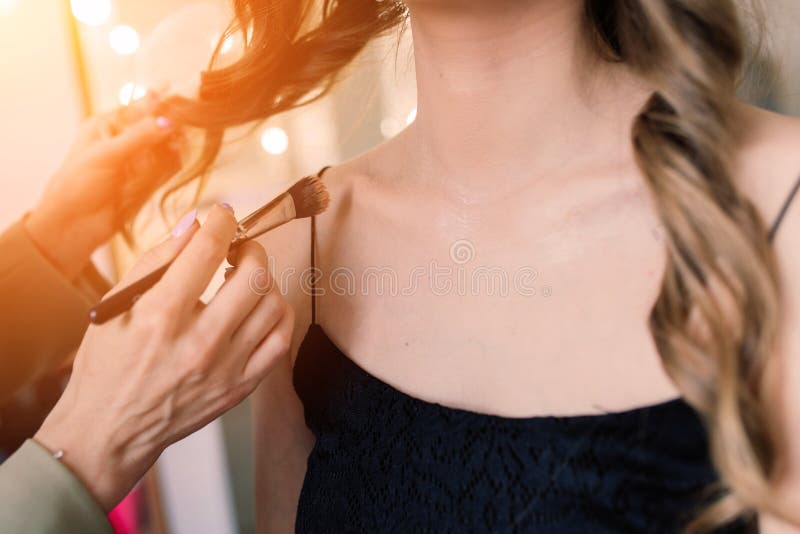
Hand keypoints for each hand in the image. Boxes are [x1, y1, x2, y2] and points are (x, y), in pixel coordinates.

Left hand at [25, 95, 182, 279]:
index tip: (182, 110)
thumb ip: (139, 136)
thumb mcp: (107, 154)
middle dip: (168, 134)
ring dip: (166, 154)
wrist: (74, 226)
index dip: (162, 107)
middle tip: (174, 141)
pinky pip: (169, 168)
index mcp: (108, 124)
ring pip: (168, 147)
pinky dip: (169, 170)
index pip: (142, 107)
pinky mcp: (149, 179)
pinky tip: (158, 177)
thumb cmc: (78, 185)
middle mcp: (125, 139)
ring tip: (150, 168)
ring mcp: (138, 160)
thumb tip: (168, 120)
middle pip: (160, 126)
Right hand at [33, 204, 293, 510]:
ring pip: (273, 305)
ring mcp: (224, 368)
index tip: (222, 216)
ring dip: (265, 281)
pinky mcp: (240, 387)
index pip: (206, 251)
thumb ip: (158, 260)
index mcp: (160, 316)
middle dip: (250, 249)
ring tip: (246, 279)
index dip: (221, 223)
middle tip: (238, 249)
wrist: (110, 431)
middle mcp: (198, 342)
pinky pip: (281, 341)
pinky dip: (278, 314)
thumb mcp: (116, 306)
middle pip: (252, 276)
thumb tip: (195, 224)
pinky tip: (261, 307)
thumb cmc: (107, 364)